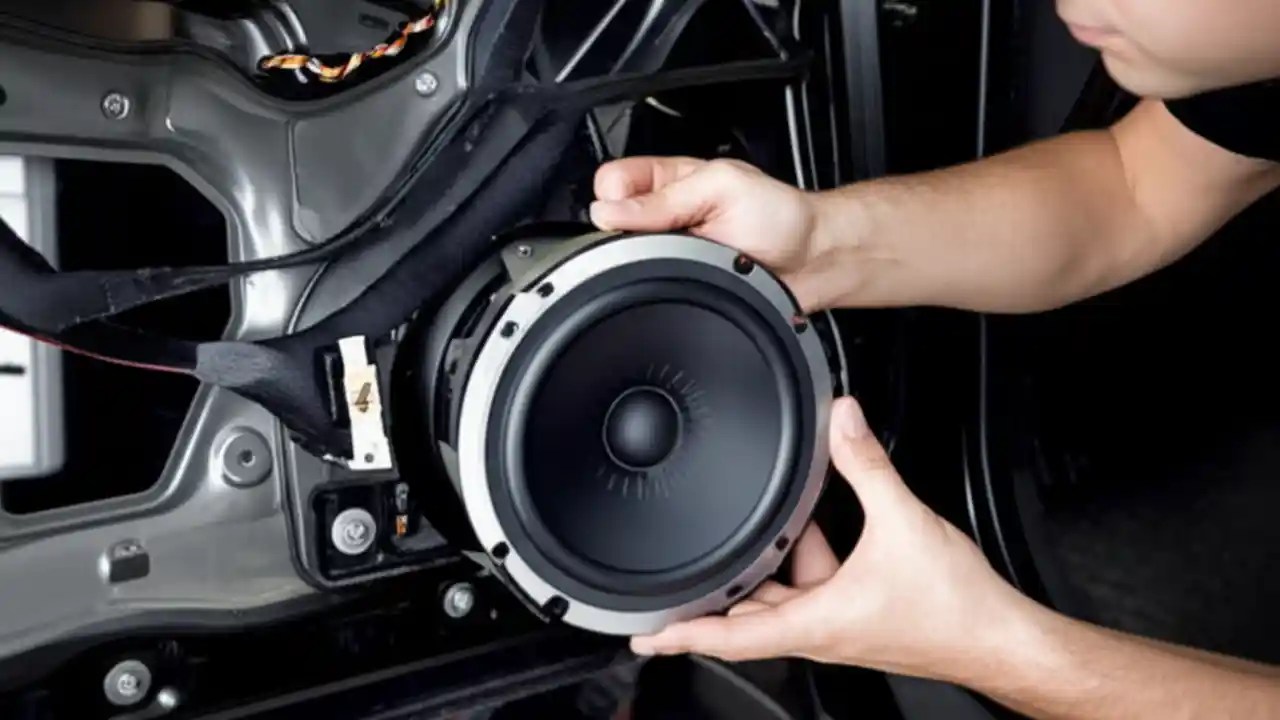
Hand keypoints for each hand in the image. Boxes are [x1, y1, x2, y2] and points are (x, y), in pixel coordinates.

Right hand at [590, 156, 851, 311]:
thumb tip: (610, 211)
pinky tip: (685, 281)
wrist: (812, 262)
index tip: (633, 210)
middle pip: (612, 224)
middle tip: (669, 237)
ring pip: (626, 260)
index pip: (612, 182)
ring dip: (646, 263)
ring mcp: (670, 252)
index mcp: (669, 179)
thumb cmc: (780, 216)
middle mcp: (664, 215)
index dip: (614, 196)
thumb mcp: (722, 187)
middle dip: (628, 234)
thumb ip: (665, 198)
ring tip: (687, 259)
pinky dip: (659, 289)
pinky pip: (649, 290)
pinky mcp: (679, 285)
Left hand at [629, 397, 1038, 682]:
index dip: (681, 634)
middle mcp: (821, 631)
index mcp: (816, 623)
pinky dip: (804, 559)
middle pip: (747, 614)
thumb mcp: (903, 522)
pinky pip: (814, 589)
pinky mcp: (859, 617)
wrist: (1001, 637)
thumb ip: (867, 465)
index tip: (644, 632)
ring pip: (782, 598)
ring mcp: (839, 627)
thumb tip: (843, 420)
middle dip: (714, 591)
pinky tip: (817, 525)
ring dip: (766, 566)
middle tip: (677, 570)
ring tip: (752, 528)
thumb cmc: (956, 608)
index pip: (729, 636)